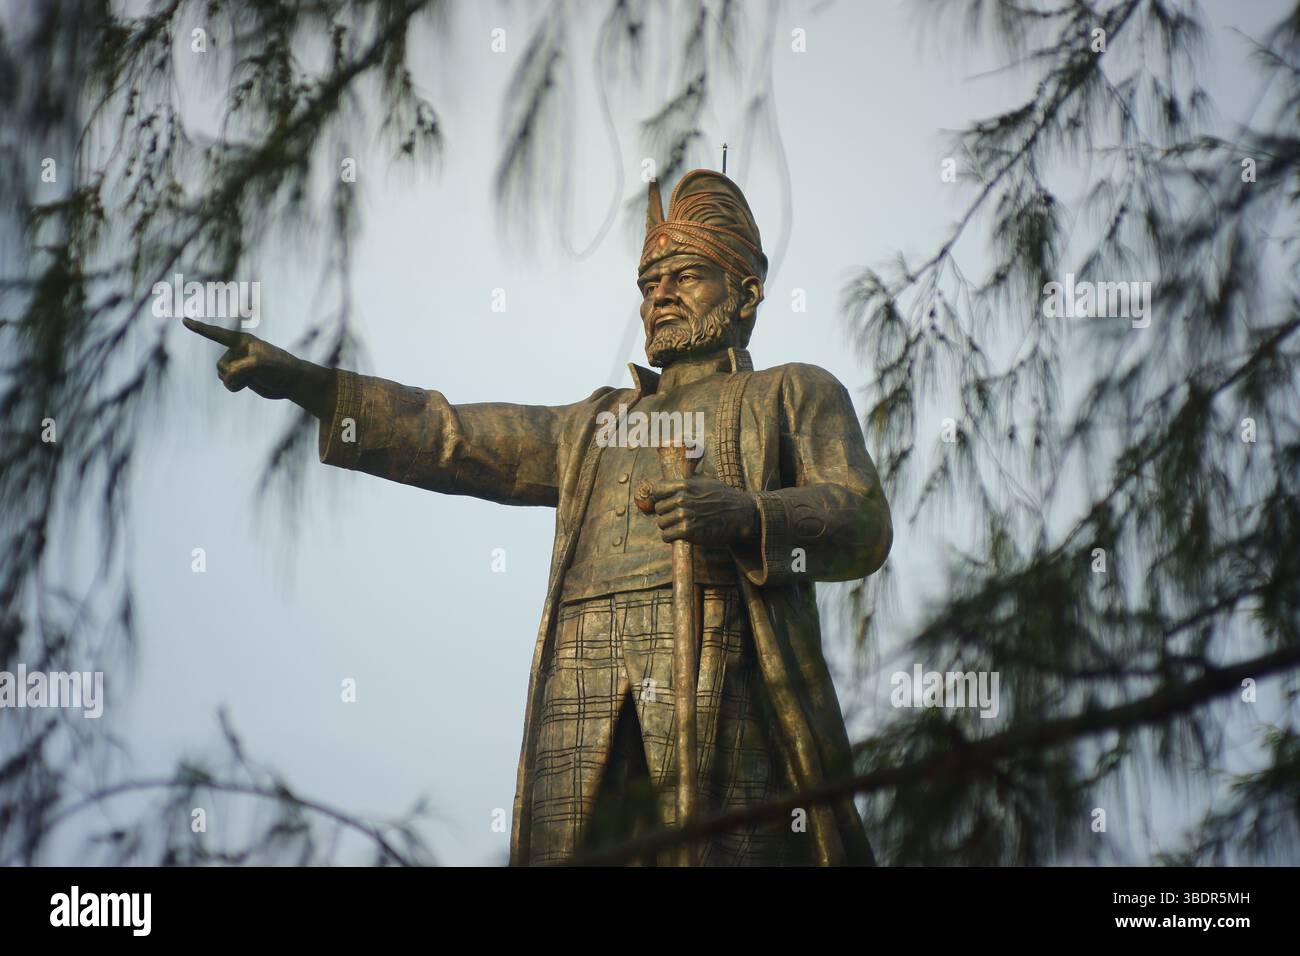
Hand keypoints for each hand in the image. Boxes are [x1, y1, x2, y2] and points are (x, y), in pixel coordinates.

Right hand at [183, 318, 334, 417]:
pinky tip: (248, 385)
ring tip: (251, 380)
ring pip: (222, 375)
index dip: (200, 328)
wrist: (291, 381)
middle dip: (232, 374)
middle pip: (220, 365)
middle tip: (251, 375)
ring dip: (234, 382)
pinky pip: (227, 383)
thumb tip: (226, 378)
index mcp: (242, 341)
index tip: (184, 320)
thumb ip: (241, 368)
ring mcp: (238, 364)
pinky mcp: (241, 376)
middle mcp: (237, 351)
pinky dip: (235, 387)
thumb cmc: (280, 367)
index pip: (217, 334)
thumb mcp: (261, 365)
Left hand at [640, 476, 758, 545]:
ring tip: (681, 526)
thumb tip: (672, 480)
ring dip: (669, 526)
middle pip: (659, 509)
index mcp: (685, 485)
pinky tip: (680, 535)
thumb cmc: (724, 498)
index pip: (657, 490)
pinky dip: (671, 537)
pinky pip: (666, 535)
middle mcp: (682, 499)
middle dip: (667, 513)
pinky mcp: (688, 531)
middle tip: (679, 517)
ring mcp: (684, 515)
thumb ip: (687, 481)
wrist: (740, 515)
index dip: (660, 497)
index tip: (666, 502)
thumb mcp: (705, 481)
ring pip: (661, 523)